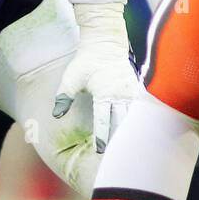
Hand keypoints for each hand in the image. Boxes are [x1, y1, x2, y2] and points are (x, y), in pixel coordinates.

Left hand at [53, 4, 139, 153]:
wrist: (105, 43)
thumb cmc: (85, 62)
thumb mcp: (71, 78)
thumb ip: (64, 97)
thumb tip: (56, 116)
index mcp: (104, 93)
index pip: (103, 119)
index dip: (102, 136)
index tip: (100, 150)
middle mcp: (120, 94)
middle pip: (122, 122)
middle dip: (120, 139)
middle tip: (118, 156)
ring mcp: (130, 91)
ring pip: (134, 116)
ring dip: (133, 132)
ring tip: (132, 149)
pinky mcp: (136, 88)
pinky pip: (141, 108)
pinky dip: (141, 120)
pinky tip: (142, 133)